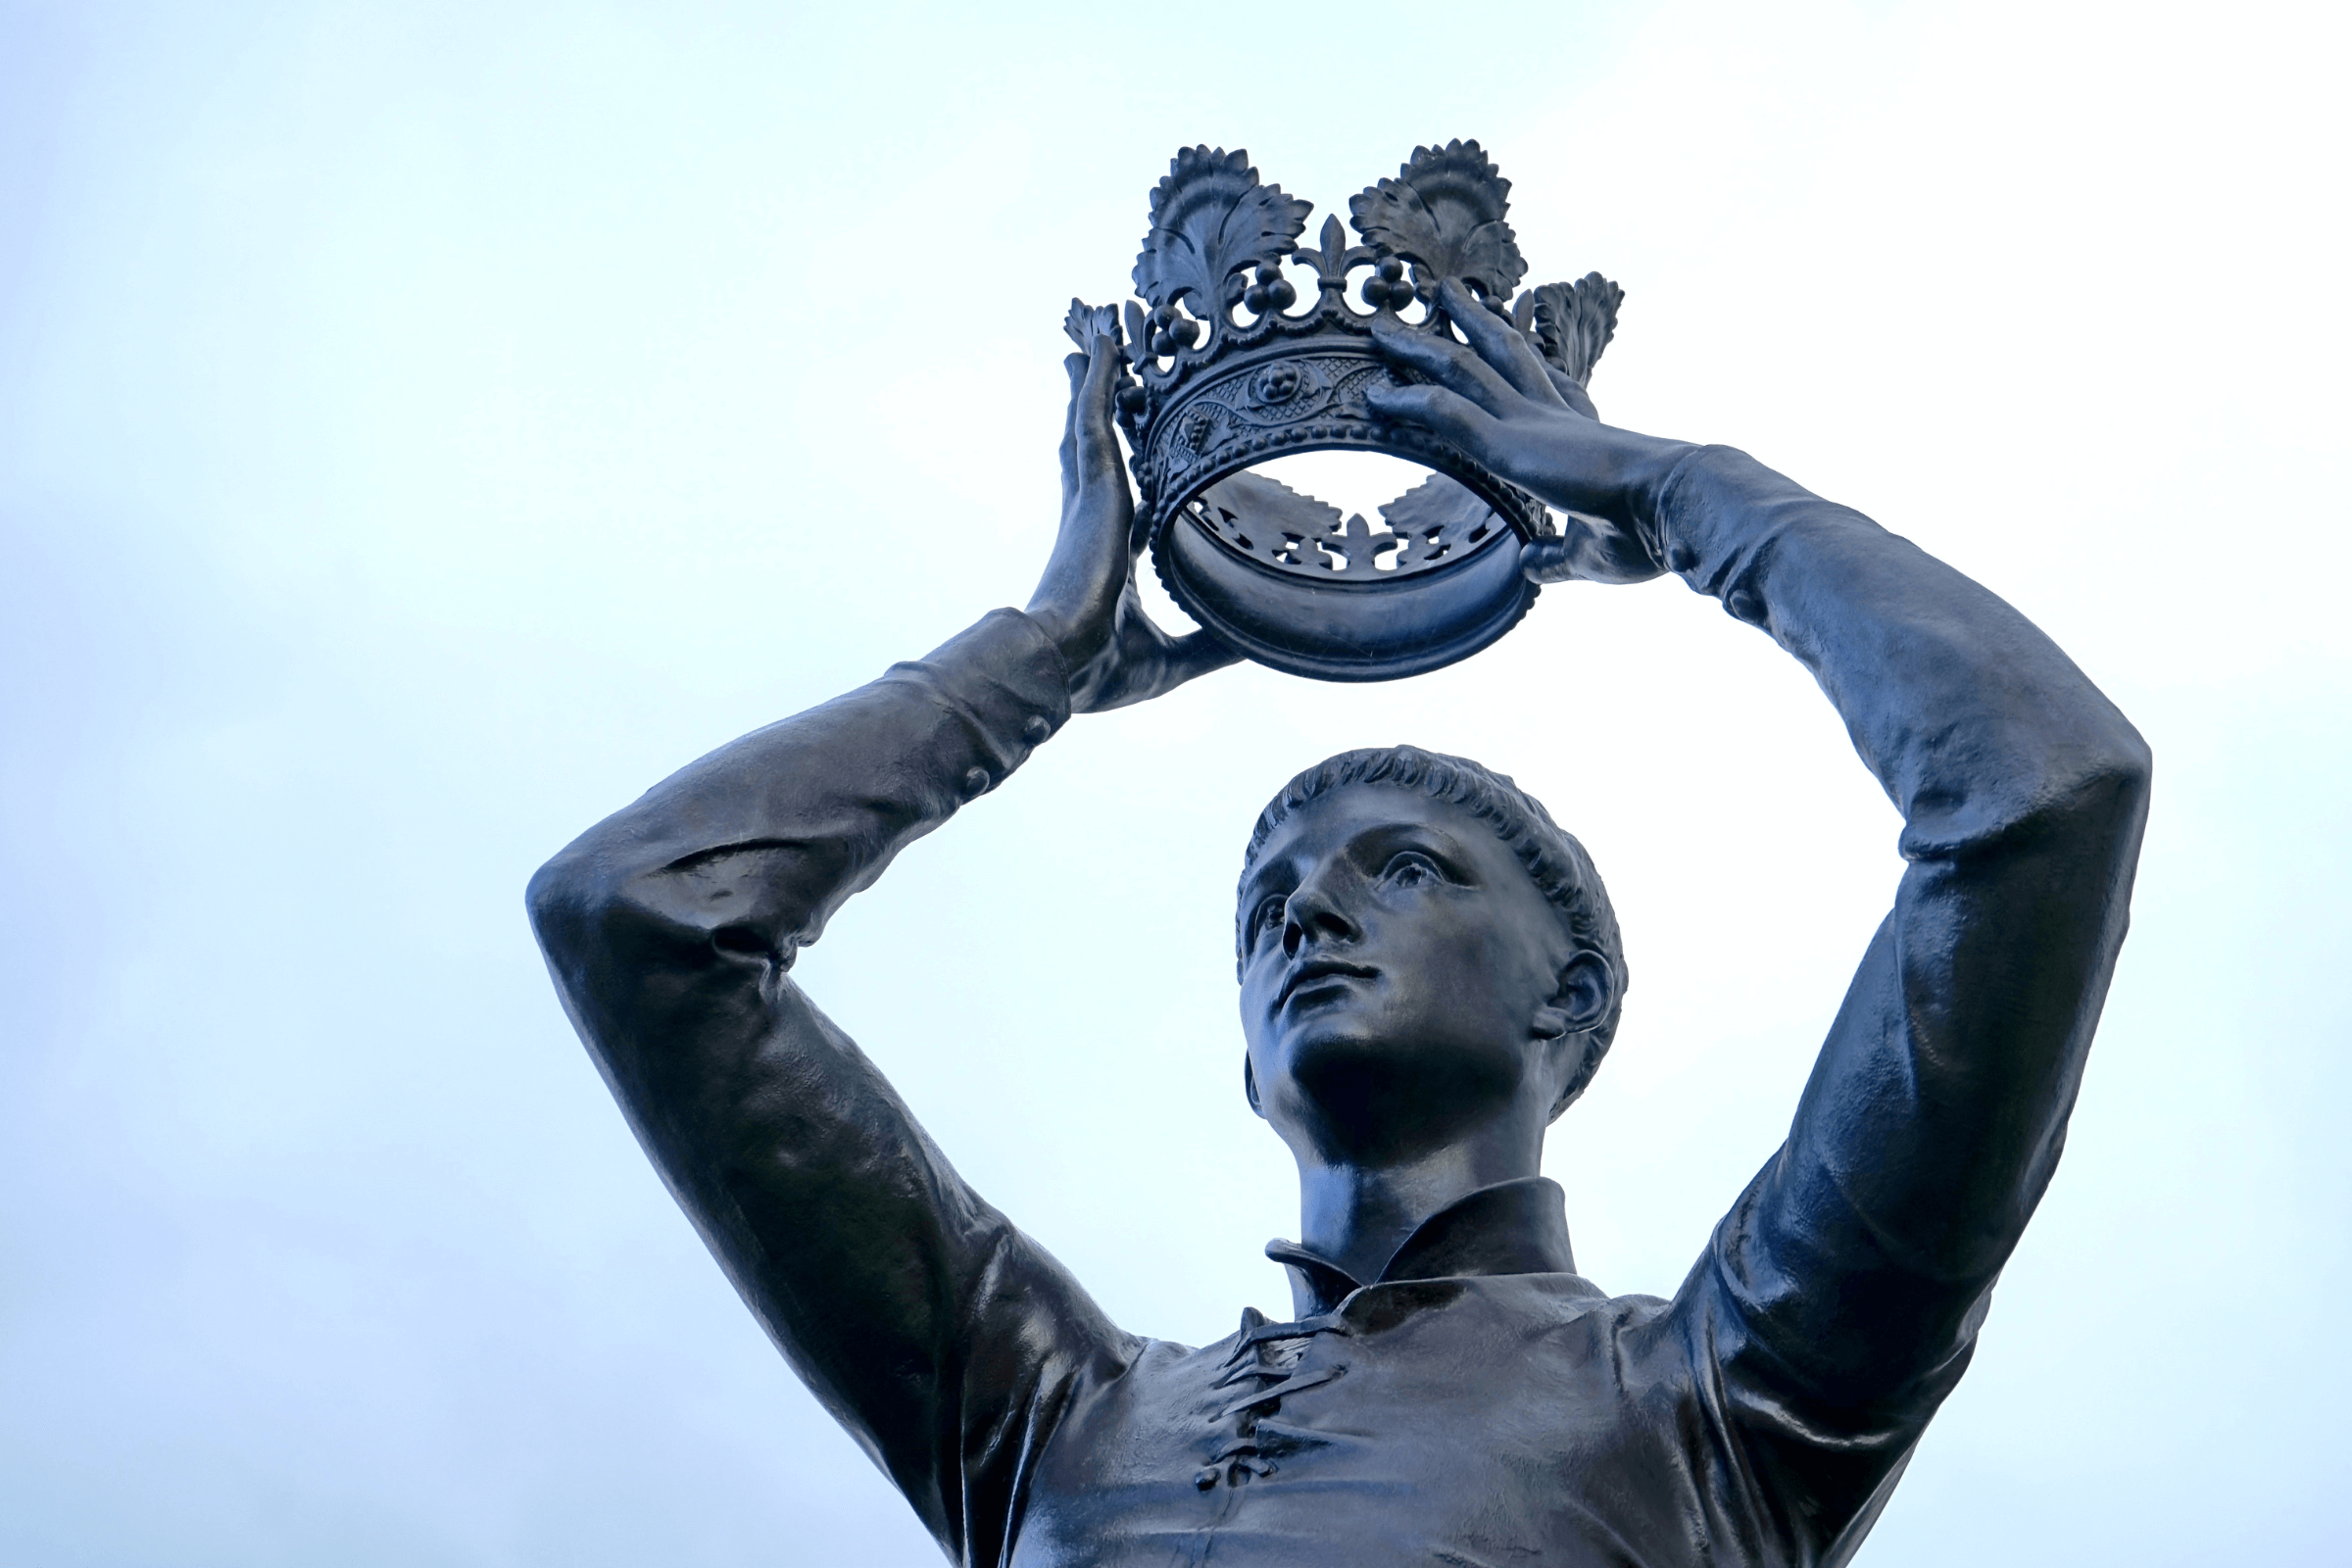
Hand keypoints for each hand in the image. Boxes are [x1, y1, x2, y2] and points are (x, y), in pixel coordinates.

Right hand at [1026, 334, 1241, 712]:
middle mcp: (1095, 520)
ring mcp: (1091, 500)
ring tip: (1096, 332)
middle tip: (1090, 364)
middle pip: (1095, 447)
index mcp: (1110, 555)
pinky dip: (1099, 378)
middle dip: (1094, 406)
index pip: (1125, 500)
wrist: (1063, 665)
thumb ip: (1214, 645)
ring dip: (1095, 377)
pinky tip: (1102, 341)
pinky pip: (1095, 417)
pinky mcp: (1093, 487)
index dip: (1130, 471)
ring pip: (1092, 422)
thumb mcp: (1176, 658)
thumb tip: (1258, 645)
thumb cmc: (1101, 671)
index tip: (1136, 448)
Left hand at [1365, 279, 1695, 586]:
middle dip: (1467, 323)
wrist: (1676, 506)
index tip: (1499, 333)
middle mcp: (1549, 416)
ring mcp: (1527, 423)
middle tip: (1441, 295)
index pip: (1538, 383)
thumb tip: (1532, 563)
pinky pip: (1444, 413)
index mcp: (1574, 434)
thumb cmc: (1649, 532)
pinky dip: (1406, 403)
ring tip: (1383, 327)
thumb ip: (1557, 556)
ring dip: (1419, 347)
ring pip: (1460, 370)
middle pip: (1496, 356)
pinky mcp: (1508, 442)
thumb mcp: (1590, 554)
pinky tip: (1373, 396)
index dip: (1514, 355)